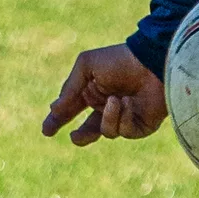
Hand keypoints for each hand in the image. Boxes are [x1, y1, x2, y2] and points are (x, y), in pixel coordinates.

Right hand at [42, 43, 166, 147]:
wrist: (152, 63)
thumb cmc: (120, 61)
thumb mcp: (87, 66)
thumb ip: (70, 88)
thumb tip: (54, 109)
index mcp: (94, 91)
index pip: (72, 110)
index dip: (58, 120)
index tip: (46, 131)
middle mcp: (108, 107)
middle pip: (88, 131)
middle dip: (81, 136)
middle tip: (74, 136)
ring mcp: (125, 118)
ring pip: (105, 131)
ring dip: (107, 116)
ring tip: (115, 99)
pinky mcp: (140, 126)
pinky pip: (123, 131)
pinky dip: (122, 117)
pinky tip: (129, 103)